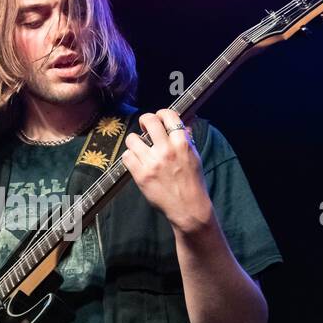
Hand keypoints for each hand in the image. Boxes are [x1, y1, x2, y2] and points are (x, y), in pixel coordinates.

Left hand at [121, 110, 213, 232]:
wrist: (188, 208)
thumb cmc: (192, 183)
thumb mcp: (195, 157)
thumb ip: (186, 138)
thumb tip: (183, 123)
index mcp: (182, 143)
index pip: (169, 115)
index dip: (161, 114)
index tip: (159, 118)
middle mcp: (166, 150)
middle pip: (148, 121)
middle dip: (145, 121)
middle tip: (145, 127)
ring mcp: (152, 162)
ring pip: (132, 139)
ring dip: (135, 142)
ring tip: (141, 149)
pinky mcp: (141, 175)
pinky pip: (126, 157)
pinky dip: (130, 158)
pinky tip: (137, 162)